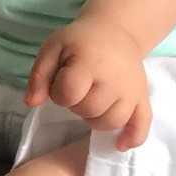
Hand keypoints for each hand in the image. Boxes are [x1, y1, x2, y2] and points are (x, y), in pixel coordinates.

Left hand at [26, 17, 152, 149]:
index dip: (59, 93)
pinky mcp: (143, 97)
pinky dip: (132, 137)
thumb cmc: (79, 42)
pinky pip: (142, 124)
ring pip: (111, 122)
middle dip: (77, 105)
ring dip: (96, 118)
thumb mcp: (53, 48)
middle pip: (90, 110)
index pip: (69, 93)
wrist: (115, 30)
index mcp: (90, 61)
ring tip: (93, 100)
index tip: (61, 81)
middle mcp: (114, 77)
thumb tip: (32, 103)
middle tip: (79, 89)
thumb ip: (38, 75)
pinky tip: (120, 144)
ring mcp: (132, 89)